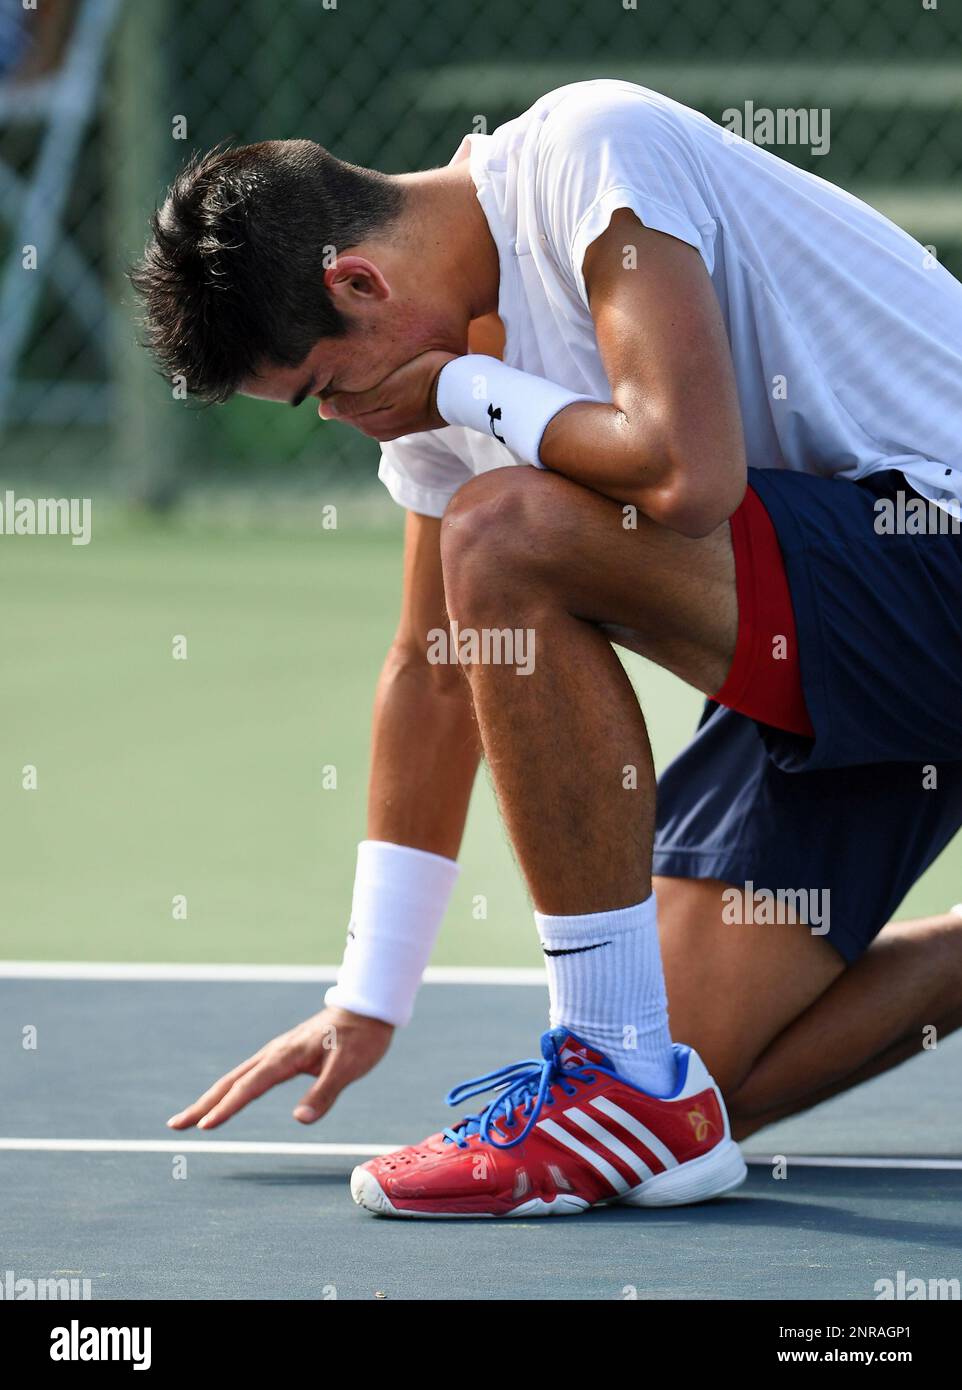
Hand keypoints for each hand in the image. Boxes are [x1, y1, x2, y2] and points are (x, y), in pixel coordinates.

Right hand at [165, 1005, 394, 1129]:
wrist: (369, 1008)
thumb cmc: (361, 1037)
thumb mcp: (349, 1068)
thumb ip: (324, 1093)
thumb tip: (299, 1121)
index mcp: (285, 1056)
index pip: (248, 1086)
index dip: (226, 1108)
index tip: (203, 1126)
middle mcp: (274, 1053)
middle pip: (230, 1081)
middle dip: (202, 1104)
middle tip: (175, 1125)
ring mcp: (277, 1053)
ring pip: (236, 1077)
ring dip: (211, 1097)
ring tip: (190, 1118)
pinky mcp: (284, 1055)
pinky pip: (249, 1075)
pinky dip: (231, 1089)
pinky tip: (227, 1099)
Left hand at [318, 349, 456, 439]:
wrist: (462, 388)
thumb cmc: (423, 382)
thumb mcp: (387, 391)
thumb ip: (354, 402)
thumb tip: (322, 412)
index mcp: (369, 424)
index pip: (335, 407)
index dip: (328, 388)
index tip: (325, 366)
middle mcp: (377, 430)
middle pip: (348, 407)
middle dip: (342, 391)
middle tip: (335, 362)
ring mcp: (391, 425)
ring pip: (363, 406)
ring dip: (357, 391)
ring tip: (353, 368)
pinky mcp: (403, 417)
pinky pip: (378, 405)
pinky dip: (372, 393)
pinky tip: (375, 379)